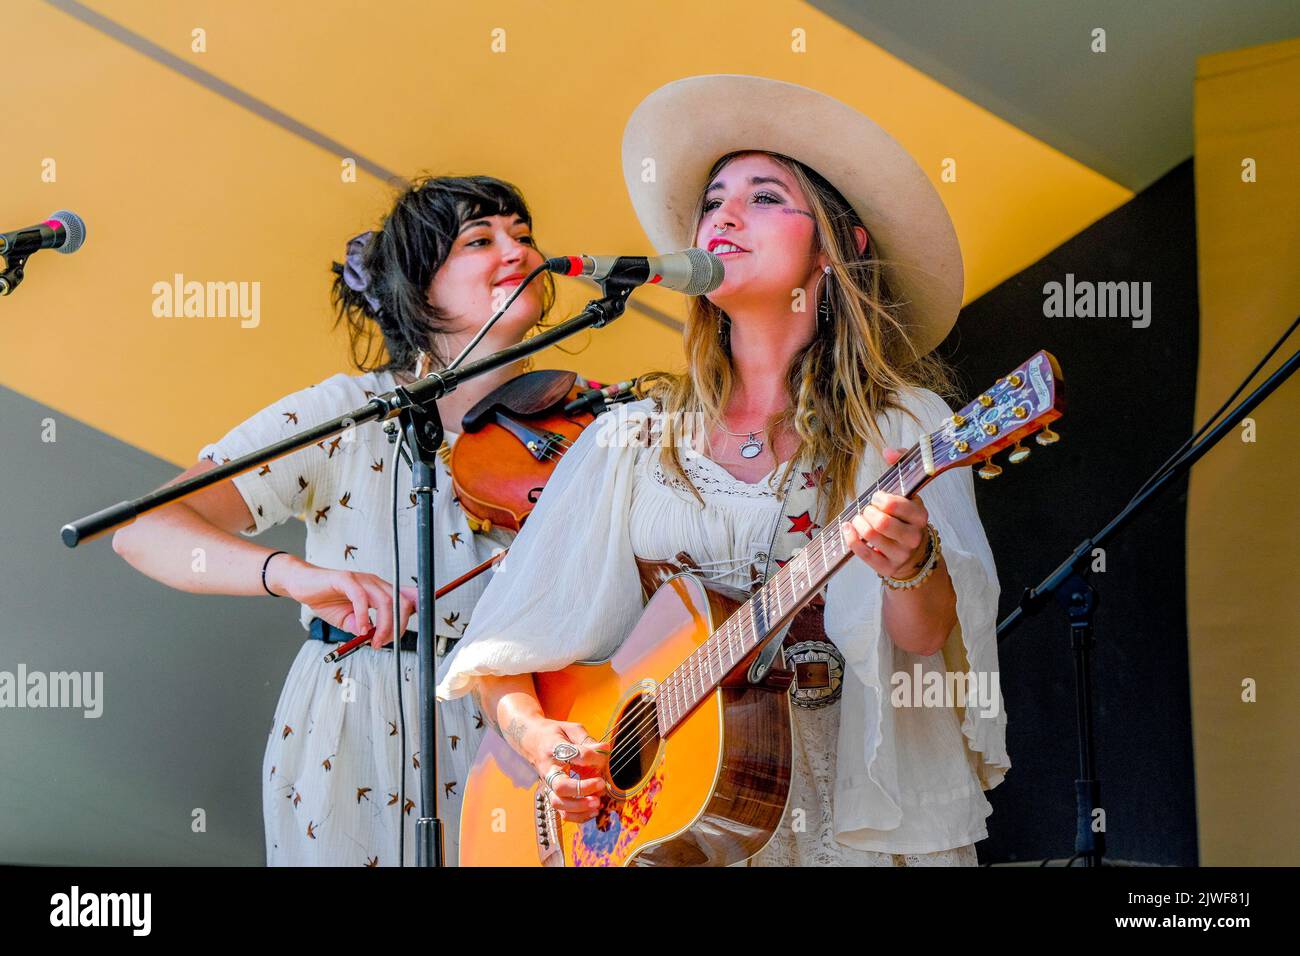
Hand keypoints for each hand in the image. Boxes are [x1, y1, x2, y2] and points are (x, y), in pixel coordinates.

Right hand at [272, 558, 417, 647]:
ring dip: (383, 625)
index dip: (413, 615)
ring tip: (373, 640)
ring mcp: (362, 579)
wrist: (302, 585)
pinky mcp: (346, 578)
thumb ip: (362, 627)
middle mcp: (375, 582)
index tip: (405, 635)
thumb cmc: (326, 599)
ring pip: (386, 601)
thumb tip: (375, 639)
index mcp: (379, 590)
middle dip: (398, 626)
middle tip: (383, 643)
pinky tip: (359, 629)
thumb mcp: (348, 620)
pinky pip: (361, 597)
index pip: (406, 598)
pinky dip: (363, 616)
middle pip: (401, 602)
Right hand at [508, 716, 608, 823]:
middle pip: (560, 787)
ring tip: (597, 802)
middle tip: (601, 783)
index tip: (603, 755)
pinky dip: (578, 816)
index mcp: (553, 749)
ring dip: (580, 807)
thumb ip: (587, 740)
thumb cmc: (555, 735)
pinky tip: (593, 811)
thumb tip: (604, 750)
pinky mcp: (553, 794)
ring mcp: (549, 785)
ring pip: (559, 803)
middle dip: (582, 789)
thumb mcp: (570, 729)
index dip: (591, 756)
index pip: (572, 754)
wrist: (532, 741)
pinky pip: (562, 812)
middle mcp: (549, 770)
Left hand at [840, 447, 930, 579]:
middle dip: (867, 512)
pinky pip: (863, 553)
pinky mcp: (887, 568)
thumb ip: (900, 466)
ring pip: (870, 535)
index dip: (880, 499)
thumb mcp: (907, 493)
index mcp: (920, 516)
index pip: (895, 505)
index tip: (877, 497)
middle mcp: (913, 537)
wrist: (913, 554)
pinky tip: (848, 529)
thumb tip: (888, 451)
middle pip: (881, 522)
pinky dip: (850, 538)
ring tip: (858, 519)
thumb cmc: (904, 519)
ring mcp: (901, 555)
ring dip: (857, 523)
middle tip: (866, 510)